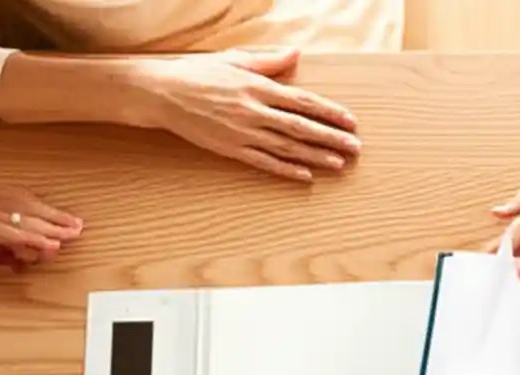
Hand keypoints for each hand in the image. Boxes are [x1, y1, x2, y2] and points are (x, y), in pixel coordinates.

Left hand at [0, 171, 82, 275]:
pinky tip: (44, 207)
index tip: (57, 247)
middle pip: (29, 218)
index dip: (37, 242)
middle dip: (55, 225)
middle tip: (77, 232)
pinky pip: (20, 197)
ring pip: (29, 206)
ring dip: (52, 213)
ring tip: (73, 221)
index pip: (17, 234)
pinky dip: (37, 203)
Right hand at [132, 49, 361, 181]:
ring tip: (339, 163)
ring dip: (316, 156)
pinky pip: (264, 162)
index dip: (330, 112)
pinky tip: (305, 175)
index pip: (304, 102)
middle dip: (332, 137)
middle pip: (302, 127)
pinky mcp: (231, 149)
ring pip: (287, 147)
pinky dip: (286, 169)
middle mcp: (255, 111)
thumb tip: (297, 54)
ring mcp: (244, 133)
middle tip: (356, 147)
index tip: (351, 121)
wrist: (163, 94)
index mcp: (259, 87)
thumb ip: (269, 62)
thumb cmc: (199, 74)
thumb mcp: (236, 61)